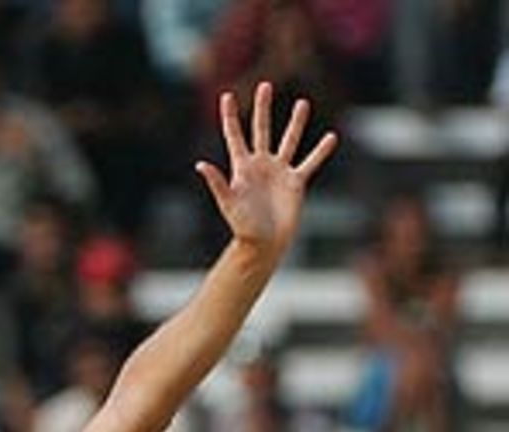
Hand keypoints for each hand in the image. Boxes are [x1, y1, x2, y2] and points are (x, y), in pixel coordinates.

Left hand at [196, 83, 336, 263]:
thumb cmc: (243, 228)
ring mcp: (279, 172)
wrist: (264, 245)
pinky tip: (331, 137)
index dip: (230, 116)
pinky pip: (310, 162)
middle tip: (265, 86)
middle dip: (262, 108)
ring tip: (302, 103)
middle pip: (261, 129)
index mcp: (242, 168)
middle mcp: (261, 165)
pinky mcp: (295, 183)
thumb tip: (201, 164)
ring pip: (288, 140)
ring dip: (295, 123)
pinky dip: (320, 151)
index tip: (226, 96)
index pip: (234, 136)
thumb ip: (217, 183)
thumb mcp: (228, 203)